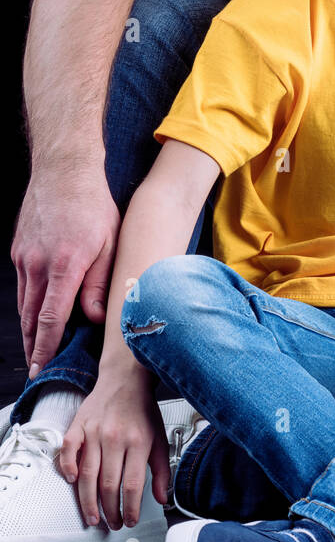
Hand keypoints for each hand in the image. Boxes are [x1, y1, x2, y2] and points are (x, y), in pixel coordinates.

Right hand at [11, 166, 120, 375]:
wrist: (64, 171)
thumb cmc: (94, 205)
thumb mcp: (109, 244)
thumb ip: (99, 284)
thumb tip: (94, 318)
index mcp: (64, 266)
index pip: (50, 319)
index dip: (46, 349)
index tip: (42, 370)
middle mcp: (37, 265)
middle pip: (30, 318)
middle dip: (34, 348)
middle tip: (39, 370)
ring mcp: (23, 258)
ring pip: (24, 304)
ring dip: (30, 329)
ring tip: (39, 350)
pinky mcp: (18, 251)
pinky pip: (22, 286)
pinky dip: (29, 305)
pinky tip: (38, 315)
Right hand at [57, 372, 170, 528]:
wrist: (126, 379)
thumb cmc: (142, 410)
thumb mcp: (159, 439)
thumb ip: (161, 471)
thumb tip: (162, 498)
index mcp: (138, 442)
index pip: (132, 485)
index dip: (131, 508)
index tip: (130, 520)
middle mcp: (115, 438)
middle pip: (108, 484)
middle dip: (110, 510)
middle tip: (112, 523)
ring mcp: (94, 432)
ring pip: (87, 474)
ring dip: (88, 501)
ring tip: (93, 517)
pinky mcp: (78, 425)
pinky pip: (68, 450)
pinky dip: (68, 467)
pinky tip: (72, 480)